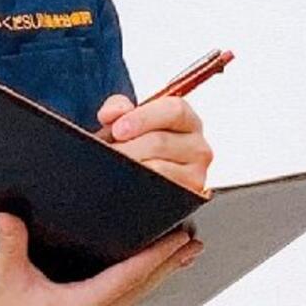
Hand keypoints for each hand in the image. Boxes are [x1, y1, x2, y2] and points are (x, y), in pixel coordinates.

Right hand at [0, 212, 200, 305]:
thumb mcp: (0, 276)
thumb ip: (10, 242)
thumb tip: (8, 213)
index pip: (130, 277)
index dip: (157, 256)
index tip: (179, 239)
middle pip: (140, 288)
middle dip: (168, 265)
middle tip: (194, 243)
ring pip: (132, 298)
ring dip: (157, 276)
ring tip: (180, 258)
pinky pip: (118, 303)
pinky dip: (137, 286)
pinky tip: (142, 277)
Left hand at [96, 92, 212, 192]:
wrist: (138, 177)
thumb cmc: (137, 144)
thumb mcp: (128, 120)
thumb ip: (118, 107)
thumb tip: (112, 114)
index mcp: (187, 121)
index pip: (174, 111)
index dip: (143, 118)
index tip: (118, 129)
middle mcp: (198, 147)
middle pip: (160, 142)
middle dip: (127, 148)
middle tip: (107, 153)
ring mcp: (195, 174)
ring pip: (156, 168)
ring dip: (128, 168)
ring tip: (114, 167)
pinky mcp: (187, 197)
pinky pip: (157, 191)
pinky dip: (136, 185)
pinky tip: (127, 181)